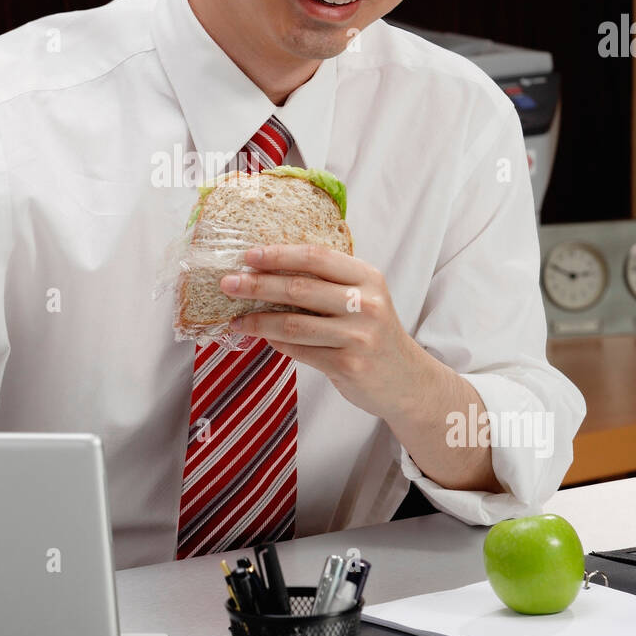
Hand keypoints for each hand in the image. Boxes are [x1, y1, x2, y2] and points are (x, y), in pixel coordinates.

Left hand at [220, 243, 428, 421]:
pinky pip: (299, 350)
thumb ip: (327, 284)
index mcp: (367, 277)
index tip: (248, 256)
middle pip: (299, 289)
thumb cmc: (375, 333)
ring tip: (236, 319)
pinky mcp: (348, 365)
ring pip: (293, 323)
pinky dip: (276, 342)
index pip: (316, 257)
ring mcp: (358, 336)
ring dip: (258, 320)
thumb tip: (267, 271)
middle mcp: (366, 303)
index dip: (278, 254)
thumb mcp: (363, 298)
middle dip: (256, 285)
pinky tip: (261, 337)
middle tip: (228, 283)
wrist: (407, 380)